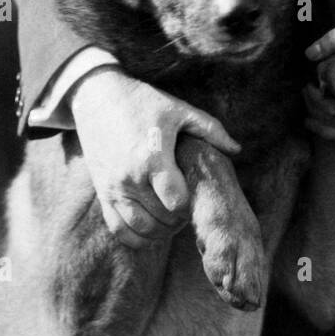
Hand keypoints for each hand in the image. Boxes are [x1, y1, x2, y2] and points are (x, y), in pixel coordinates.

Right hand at [69, 67, 240, 247]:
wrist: (97, 99)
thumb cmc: (142, 102)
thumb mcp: (178, 109)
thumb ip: (210, 129)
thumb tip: (237, 149)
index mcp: (152, 157)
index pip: (176, 201)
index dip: (190, 203)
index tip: (195, 192)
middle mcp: (130, 177)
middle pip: (162, 218)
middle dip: (180, 217)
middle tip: (189, 207)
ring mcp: (113, 189)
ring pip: (142, 228)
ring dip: (162, 230)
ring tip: (173, 217)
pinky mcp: (102, 194)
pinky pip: (119, 229)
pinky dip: (138, 237)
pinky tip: (152, 226)